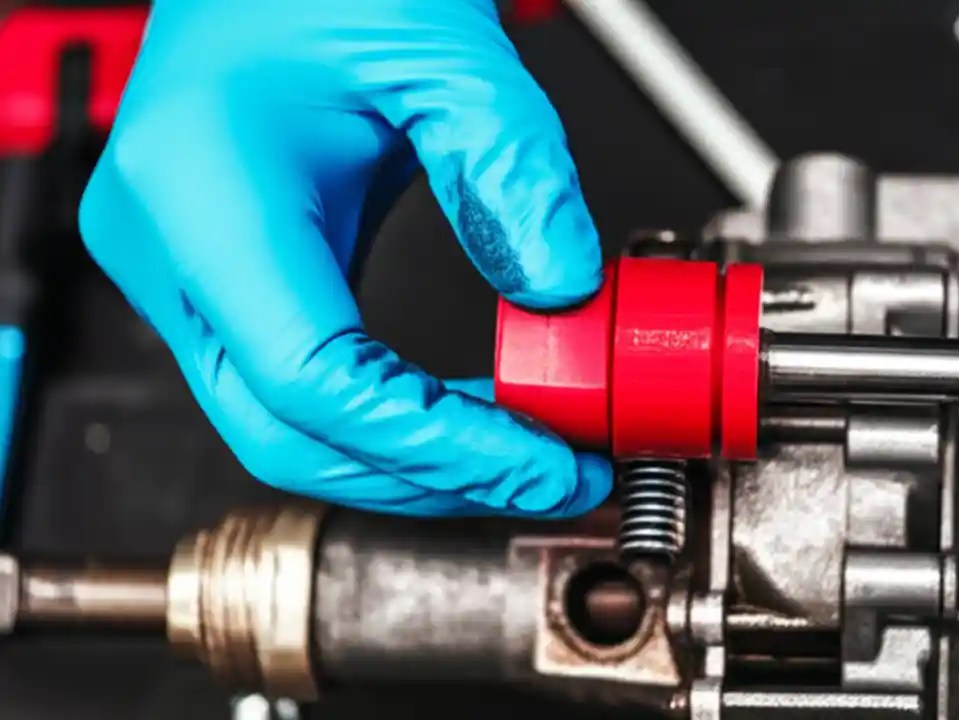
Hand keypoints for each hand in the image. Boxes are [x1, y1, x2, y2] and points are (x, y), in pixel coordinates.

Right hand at [78, 0, 611, 517]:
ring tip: (524, 452)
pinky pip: (299, 380)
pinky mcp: (220, 277)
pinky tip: (468, 410)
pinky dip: (388, 414)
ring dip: (411, 458)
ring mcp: (184, 270)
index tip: (540, 461)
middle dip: (428, 476)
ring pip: (288, 424)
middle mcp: (169, 247)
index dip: (438, 445)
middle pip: (289, 433)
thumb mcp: (440, 49)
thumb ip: (509, 171)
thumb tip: (561, 290)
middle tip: (546, 475)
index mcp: (201, 190)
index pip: (315, 380)